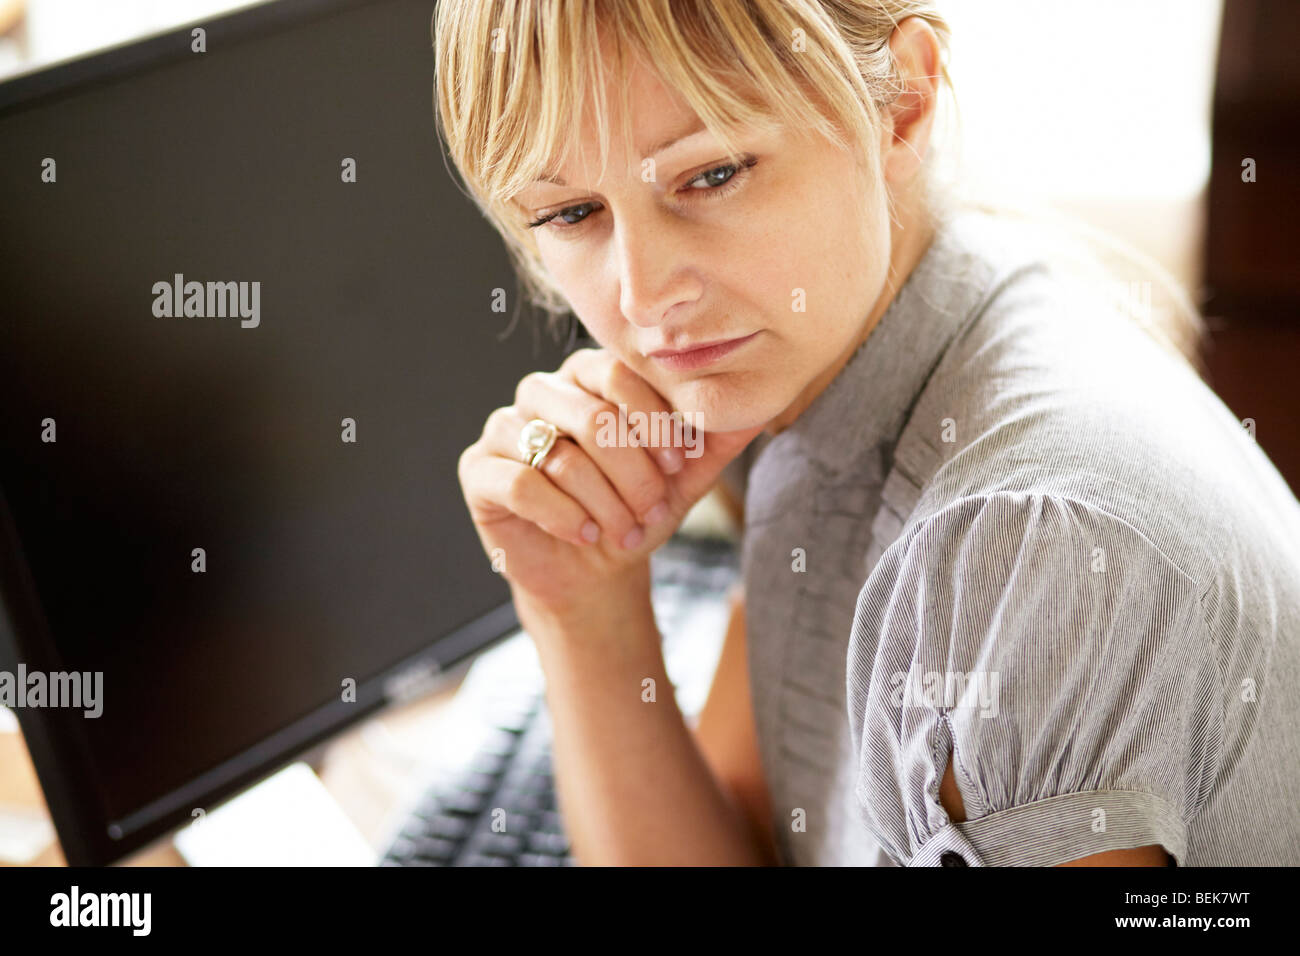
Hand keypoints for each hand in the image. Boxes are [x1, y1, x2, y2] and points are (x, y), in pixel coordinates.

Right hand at [457, 347, 762, 619]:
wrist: (593, 572)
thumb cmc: (634, 510)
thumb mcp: (683, 479)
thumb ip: (715, 440)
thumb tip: (765, 404)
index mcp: (588, 375)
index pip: (620, 375)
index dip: (653, 423)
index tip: (678, 465)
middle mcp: (542, 391)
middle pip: (592, 415)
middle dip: (632, 473)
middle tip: (652, 510)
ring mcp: (504, 428)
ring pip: (559, 452)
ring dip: (603, 500)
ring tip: (624, 531)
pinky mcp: (479, 471)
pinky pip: (523, 483)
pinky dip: (562, 514)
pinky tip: (584, 534)